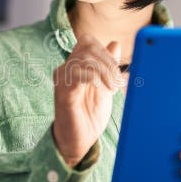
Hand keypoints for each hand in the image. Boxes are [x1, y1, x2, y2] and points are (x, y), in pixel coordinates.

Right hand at [52, 35, 123, 166]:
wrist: (80, 140)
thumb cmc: (89, 114)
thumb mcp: (105, 85)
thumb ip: (109, 65)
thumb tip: (115, 43)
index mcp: (76, 66)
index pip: (88, 41)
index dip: (105, 51)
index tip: (117, 71)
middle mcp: (66, 69)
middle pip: (87, 46)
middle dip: (108, 62)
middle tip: (117, 82)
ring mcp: (63, 80)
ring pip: (83, 58)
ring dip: (104, 71)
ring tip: (111, 88)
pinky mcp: (63, 93)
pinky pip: (75, 74)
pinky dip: (91, 77)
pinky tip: (99, 87)